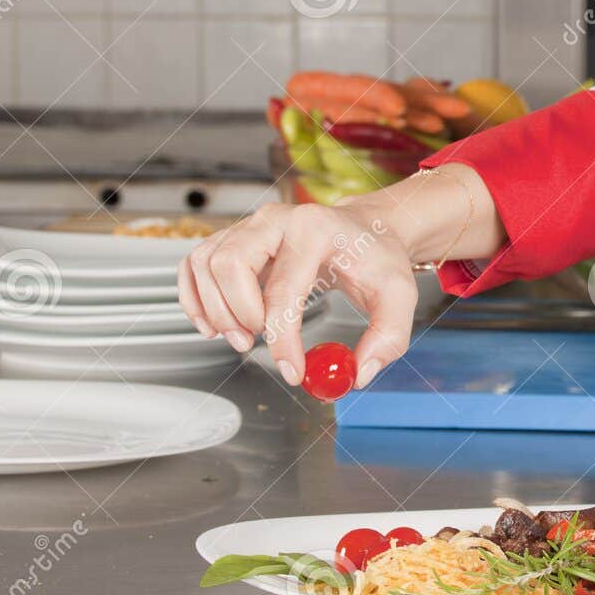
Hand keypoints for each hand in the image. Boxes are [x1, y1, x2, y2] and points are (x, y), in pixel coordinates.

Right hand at [176, 199, 417, 387]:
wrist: (365, 229)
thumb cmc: (376, 258)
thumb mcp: (400, 294)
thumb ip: (388, 337)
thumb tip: (358, 374)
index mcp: (316, 229)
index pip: (284, 288)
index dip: (281, 338)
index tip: (292, 371)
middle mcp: (277, 220)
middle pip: (230, 264)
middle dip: (237, 314)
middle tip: (254, 345)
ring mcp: (251, 225)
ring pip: (206, 264)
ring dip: (213, 309)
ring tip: (241, 337)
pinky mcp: (233, 237)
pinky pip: (195, 264)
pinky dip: (195, 296)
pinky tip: (214, 323)